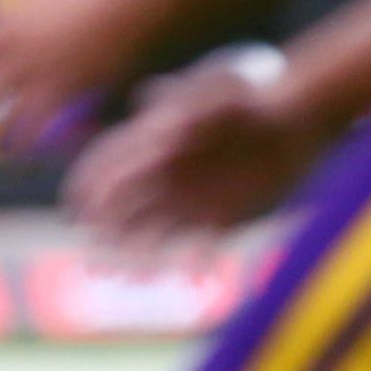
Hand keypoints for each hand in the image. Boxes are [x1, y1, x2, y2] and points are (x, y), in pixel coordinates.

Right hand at [64, 51, 335, 257]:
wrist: (294, 125)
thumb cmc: (251, 100)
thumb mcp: (219, 91)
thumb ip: (185, 102)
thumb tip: (153, 120)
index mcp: (151, 145)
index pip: (106, 165)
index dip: (87, 186)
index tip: (76, 210)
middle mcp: (162, 178)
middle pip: (121, 210)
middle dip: (106, 236)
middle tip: (99, 263)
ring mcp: (188, 202)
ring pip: (152, 236)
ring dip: (141, 259)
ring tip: (138, 279)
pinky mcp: (219, 220)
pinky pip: (199, 247)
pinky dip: (196, 263)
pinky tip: (198, 279)